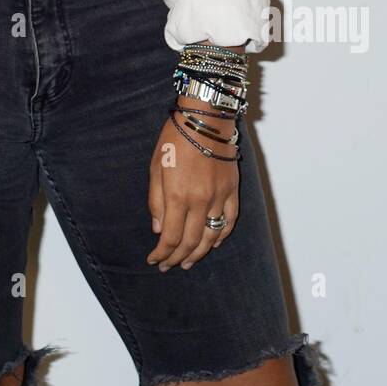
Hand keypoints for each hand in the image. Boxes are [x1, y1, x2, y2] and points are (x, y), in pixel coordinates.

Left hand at [146, 101, 239, 272]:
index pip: (170, 237)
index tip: (154, 260)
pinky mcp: (232, 191)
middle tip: (167, 266)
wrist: (206, 119)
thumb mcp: (155, 167)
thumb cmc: (175, 138)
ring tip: (187, 262)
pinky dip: (221, 237)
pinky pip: (229, 222)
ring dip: (198, 254)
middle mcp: (200, 202)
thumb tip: (158, 229)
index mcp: (177, 197)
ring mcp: (219, 198)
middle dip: (177, 258)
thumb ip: (156, 201)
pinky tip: (212, 244)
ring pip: (210, 237)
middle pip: (189, 242)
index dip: (162, 254)